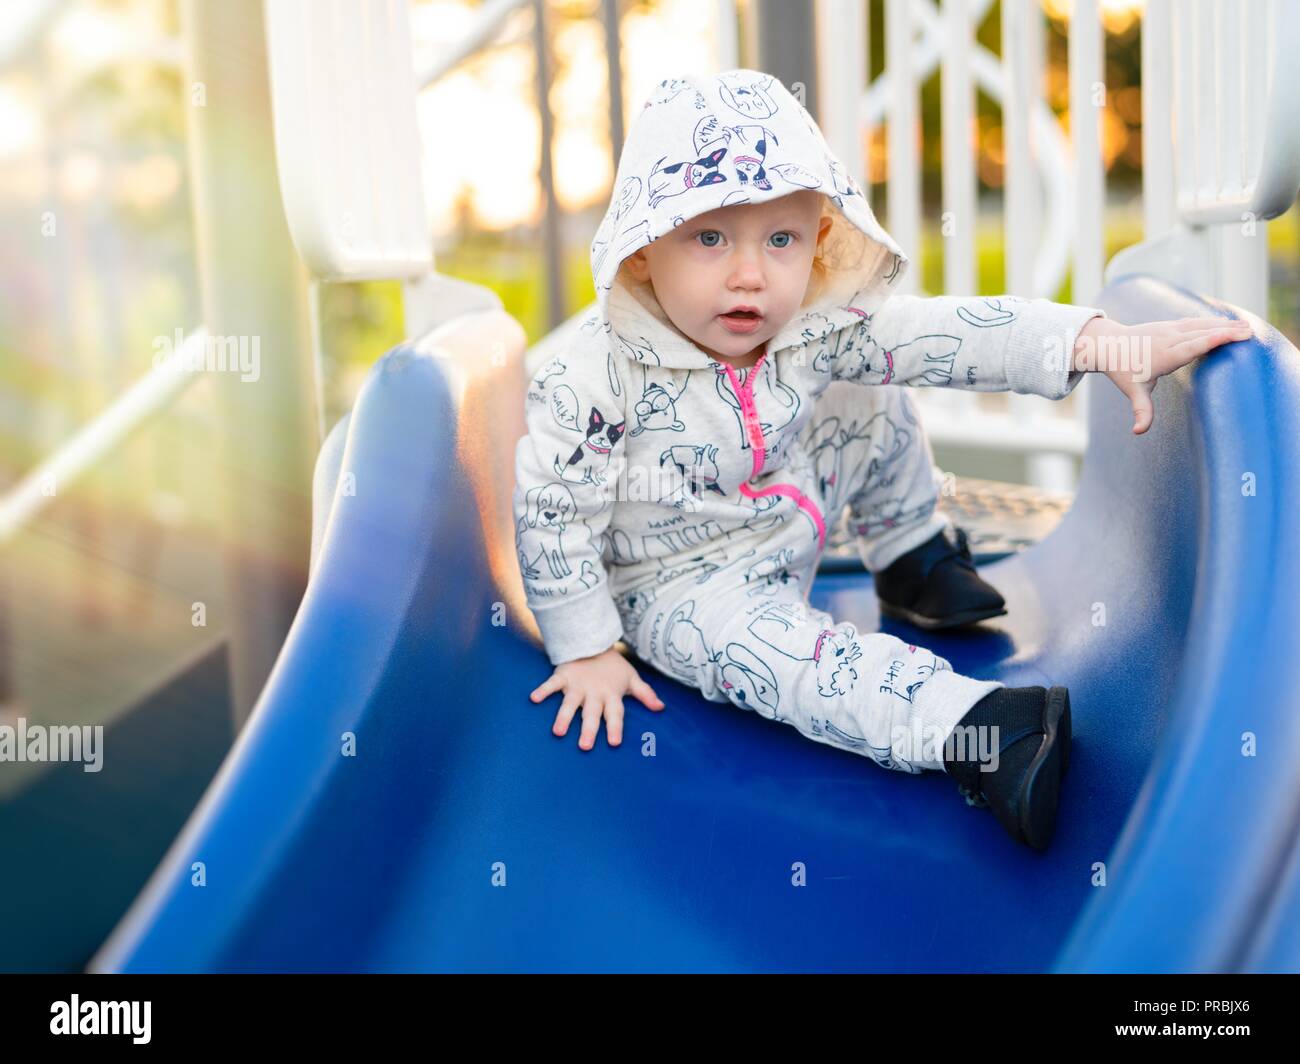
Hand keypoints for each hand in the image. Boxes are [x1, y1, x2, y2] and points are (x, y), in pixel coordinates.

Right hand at [530, 646, 664, 749]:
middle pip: (592, 714)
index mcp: (611, 695)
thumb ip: (645, 694)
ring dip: (564, 716)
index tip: (615, 742)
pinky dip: (543, 690)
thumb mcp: (631, 678)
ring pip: (570, 703)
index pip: (615, 714)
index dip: (615, 727)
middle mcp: (594, 693)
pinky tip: (534, 699)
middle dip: (589, 729)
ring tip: (558, 732)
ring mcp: (577, 685)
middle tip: (585, 746)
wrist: (593, 641)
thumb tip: (661, 707)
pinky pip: (552, 684)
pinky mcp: (563, 675)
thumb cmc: (612, 666)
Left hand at [1074, 316, 1252, 433]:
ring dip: (1223, 324)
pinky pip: (1195, 322)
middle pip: (1201, 334)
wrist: (1109, 345)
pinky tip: (1228, 321)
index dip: (1212, 340)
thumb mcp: (1133, 391)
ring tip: (1246, 325)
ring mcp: (1170, 329)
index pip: (1191, 347)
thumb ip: (1141, 410)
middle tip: (1249, 332)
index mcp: (1164, 356)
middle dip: (1225, 331)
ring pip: (1200, 325)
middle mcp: (1168, 340)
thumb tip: (1138, 432)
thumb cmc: (1124, 371)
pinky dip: (1212, 321)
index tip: (1231, 336)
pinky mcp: (1171, 325)